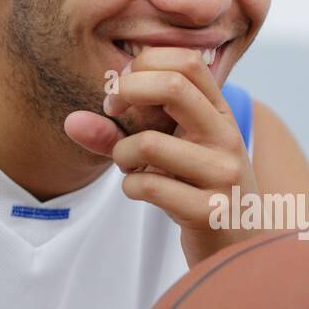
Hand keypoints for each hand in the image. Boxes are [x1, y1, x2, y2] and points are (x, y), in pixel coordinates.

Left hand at [64, 47, 259, 267]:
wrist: (238, 247)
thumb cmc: (195, 190)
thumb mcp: (163, 154)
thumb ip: (118, 133)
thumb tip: (71, 122)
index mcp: (219, 113)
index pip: (186, 61)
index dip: (142, 66)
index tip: (122, 91)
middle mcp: (226, 137)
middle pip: (172, 86)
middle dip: (126, 93)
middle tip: (112, 112)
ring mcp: (222, 174)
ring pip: (148, 143)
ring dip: (121, 153)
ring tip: (129, 165)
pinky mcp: (210, 211)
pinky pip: (147, 186)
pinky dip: (130, 187)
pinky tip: (140, 191)